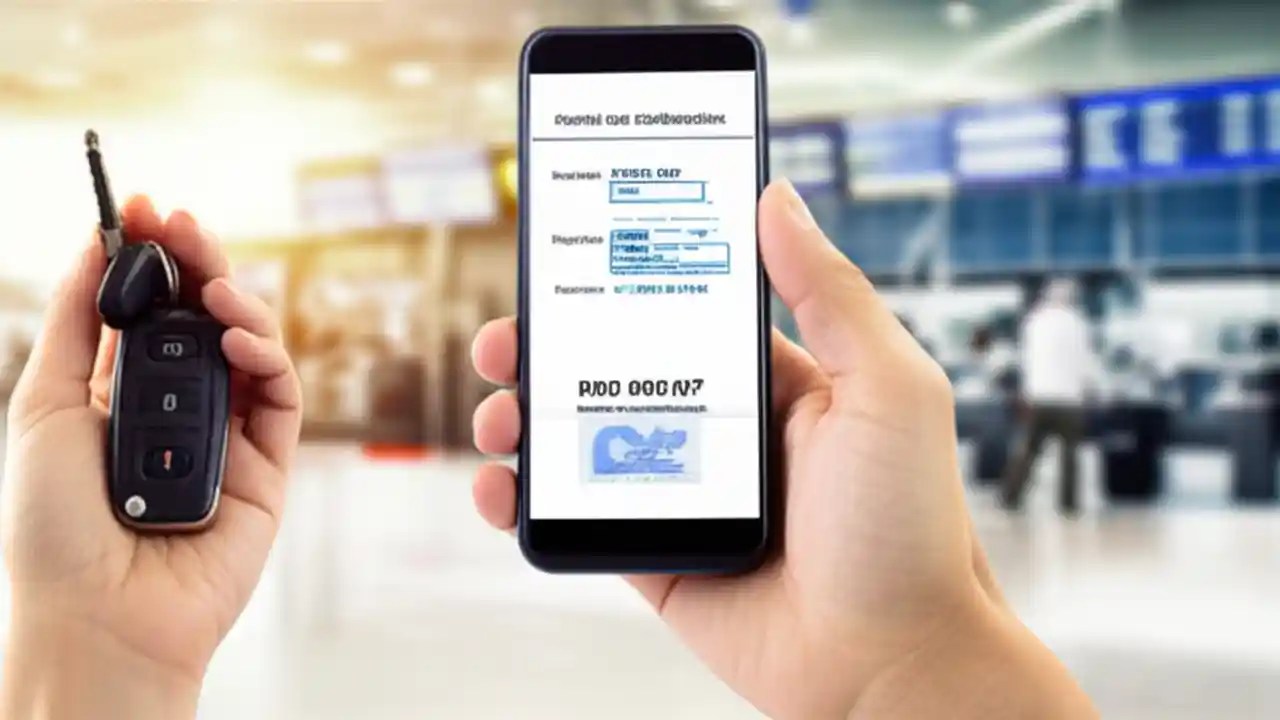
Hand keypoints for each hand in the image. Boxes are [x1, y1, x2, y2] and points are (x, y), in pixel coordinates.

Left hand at [2, 198, 301, 717]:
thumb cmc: (54, 527)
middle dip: (197, 263)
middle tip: (185, 222)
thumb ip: (73, 326)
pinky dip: (265, 357)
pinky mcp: (268, 465)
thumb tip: (94, 247)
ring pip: (249, 348)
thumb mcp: (43, 409)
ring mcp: (226, 435)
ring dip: (236, 303)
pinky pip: (279, 396)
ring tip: (214, 287)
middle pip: (202, 317)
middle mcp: (177, 408)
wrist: (100, 617)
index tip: (145, 208)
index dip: (151, 258)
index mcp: (117, 396)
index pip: (147, 311)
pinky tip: (237, 339)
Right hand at [470, 181, 1095, 718]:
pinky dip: (524, 499)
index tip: (571, 247)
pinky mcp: (651, 554)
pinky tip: (501, 484)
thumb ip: (830, 293)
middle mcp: (720, 429)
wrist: (891, 662)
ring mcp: (680, 492)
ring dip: (523, 416)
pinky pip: (573, 517)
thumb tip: (777, 198)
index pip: (681, 310)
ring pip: (578, 439)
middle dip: (549, 346)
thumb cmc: (909, 525)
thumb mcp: (888, 388)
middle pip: (611, 368)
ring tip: (497, 410)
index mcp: (773, 380)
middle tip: (507, 337)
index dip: (621, 279)